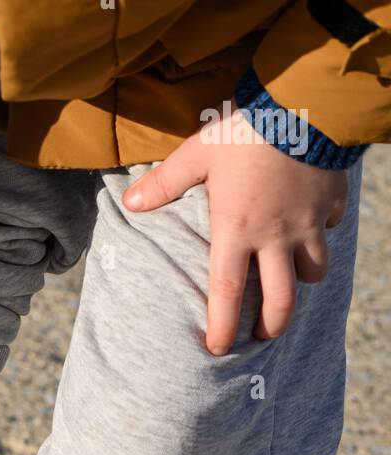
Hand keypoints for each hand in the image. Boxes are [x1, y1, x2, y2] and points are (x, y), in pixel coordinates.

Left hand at [122, 108, 347, 354]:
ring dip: (300, 282)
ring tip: (288, 280)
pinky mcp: (332, 203)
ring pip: (312, 272)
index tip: (217, 349)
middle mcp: (275, 236)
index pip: (226, 295)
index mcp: (236, 230)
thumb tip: (130, 203)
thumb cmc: (245, 128)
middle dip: (271, 326)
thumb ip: (165, 183)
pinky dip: (322, 235)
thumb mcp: (198, 152)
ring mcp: (308, 223)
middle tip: (261, 334)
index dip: (221, 328)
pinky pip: (330, 231)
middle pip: (280, 302)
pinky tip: (311, 226)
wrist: (305, 98)